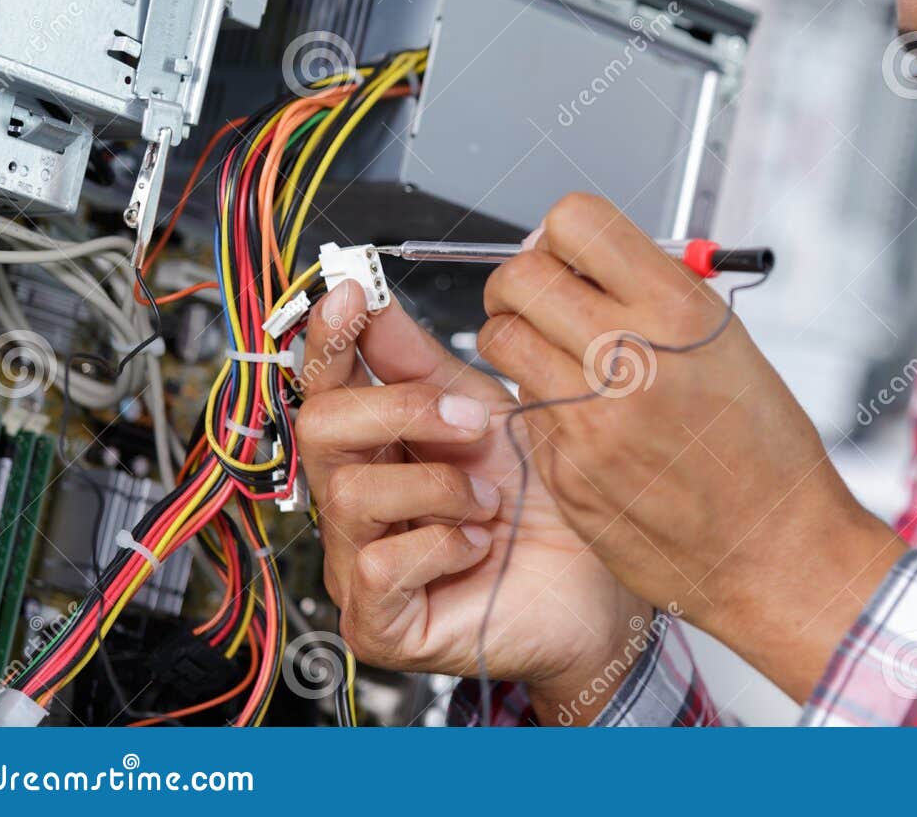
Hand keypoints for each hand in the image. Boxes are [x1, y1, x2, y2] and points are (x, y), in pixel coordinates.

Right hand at [293, 279, 650, 722]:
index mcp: (381, 446)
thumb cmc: (544, 511)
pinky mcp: (378, 623)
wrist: (598, 589)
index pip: (328, 383)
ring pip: (348, 495)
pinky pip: (376, 567)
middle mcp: (359, 502)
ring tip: (490, 503)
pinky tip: (478, 547)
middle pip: (318, 428)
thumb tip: (376, 304)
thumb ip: (428, 369)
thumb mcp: (492, 421)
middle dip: (399, 409)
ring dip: (437, 486)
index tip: (350, 294)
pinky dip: (440, 546)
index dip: (331, 336)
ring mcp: (359, 565)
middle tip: (473, 423)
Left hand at [476, 194, 906, 702]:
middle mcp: (627, 357)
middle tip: (541, 300)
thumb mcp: (729, 344)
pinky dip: (538, 401)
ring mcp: (587, 417)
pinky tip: (581, 418)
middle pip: (520, 276)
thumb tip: (586, 259)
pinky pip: (519, 407)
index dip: (562, 235)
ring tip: (554, 357)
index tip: (567, 255)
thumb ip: (655, 293)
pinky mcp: (563, 470)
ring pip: (499, 337)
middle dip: (522, 280)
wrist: (774, 550)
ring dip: (517, 337)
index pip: (576, 222)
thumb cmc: (765, 452)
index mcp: (676, 311)